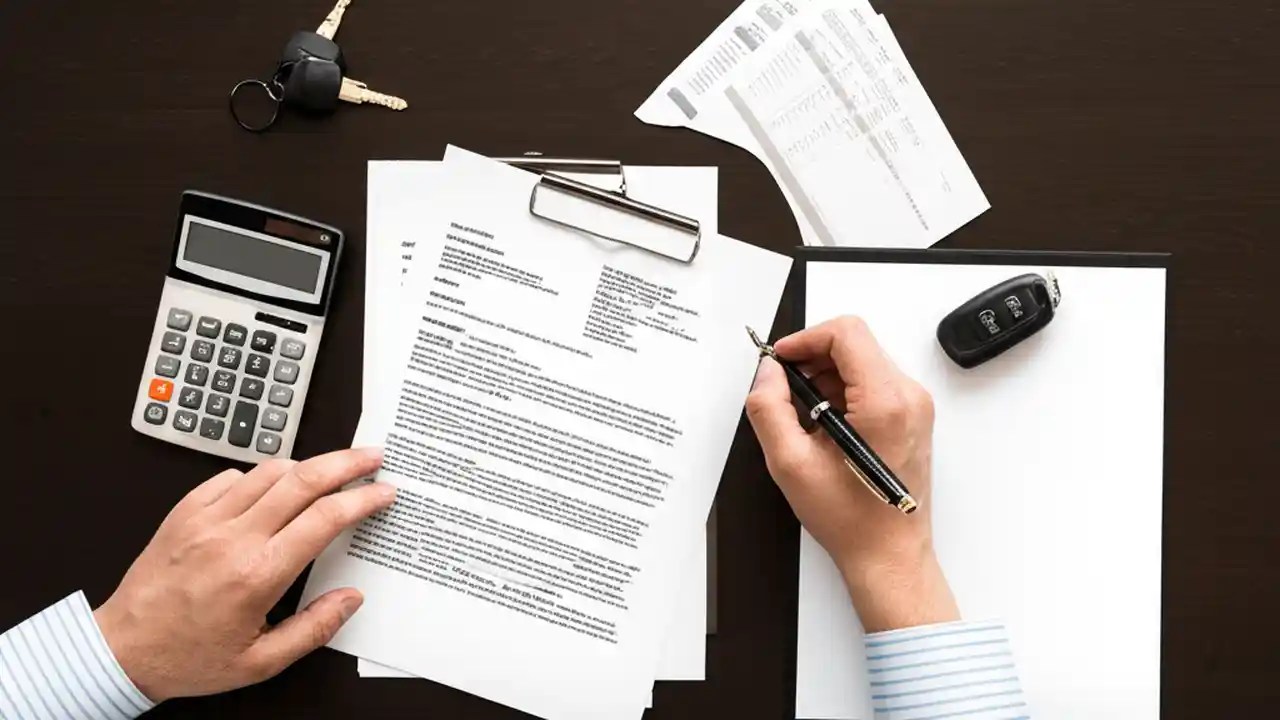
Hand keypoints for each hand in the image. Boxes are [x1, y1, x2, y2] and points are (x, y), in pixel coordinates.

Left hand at [92, 448, 394, 701]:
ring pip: (268, 471)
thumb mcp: (261, 662)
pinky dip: (260, 475)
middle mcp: (232, 538)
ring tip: (328, 471)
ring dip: (305, 465)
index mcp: (258, 575)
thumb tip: (351, 599)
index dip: (362, 500)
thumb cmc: (188, 658)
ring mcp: (205, 520)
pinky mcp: (183, 513)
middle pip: (303, 479)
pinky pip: (230, 477)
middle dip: (345, 463)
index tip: (383, 492)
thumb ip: (314, 629)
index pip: (324, 519)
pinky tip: (271, 488)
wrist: (122, 650)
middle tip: (371, 456)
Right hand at [746, 317, 958, 631]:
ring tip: (807, 419)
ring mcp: (915, 407)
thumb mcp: (791, 463)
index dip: (805, 339)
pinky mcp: (912, 417)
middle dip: (813, 360)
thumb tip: (767, 374)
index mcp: (885, 402)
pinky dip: (843, 393)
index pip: (846, 333)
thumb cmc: (851, 520)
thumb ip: (770, 409)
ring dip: (826, 379)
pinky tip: (826, 427)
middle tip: (786, 391)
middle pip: (854, 344)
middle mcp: (908, 397)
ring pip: (862, 362)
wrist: (889, 555)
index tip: (781, 360)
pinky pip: (873, 383)